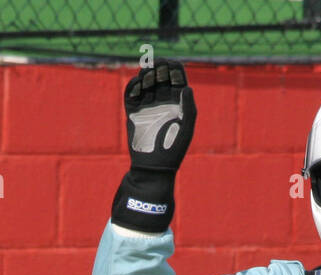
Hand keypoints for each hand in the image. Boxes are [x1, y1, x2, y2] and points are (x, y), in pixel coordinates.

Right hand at [123, 59, 195, 173]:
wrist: (153, 166)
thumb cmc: (173, 150)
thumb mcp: (186, 129)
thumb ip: (189, 108)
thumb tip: (187, 88)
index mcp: (179, 103)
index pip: (177, 78)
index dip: (173, 68)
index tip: (170, 63)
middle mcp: (163, 102)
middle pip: (161, 77)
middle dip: (158, 68)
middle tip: (156, 66)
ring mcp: (148, 106)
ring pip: (146, 83)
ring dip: (146, 75)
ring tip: (147, 74)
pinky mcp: (133, 112)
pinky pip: (131, 94)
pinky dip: (132, 86)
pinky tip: (137, 83)